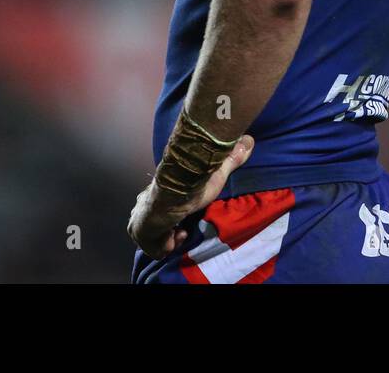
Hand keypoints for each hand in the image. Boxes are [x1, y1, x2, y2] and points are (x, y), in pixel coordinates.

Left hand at [127, 134, 254, 257]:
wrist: (175, 190)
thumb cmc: (193, 181)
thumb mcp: (216, 172)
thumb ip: (230, 160)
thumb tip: (249, 140)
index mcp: (155, 193)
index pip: (157, 211)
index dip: (173, 220)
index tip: (186, 222)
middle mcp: (143, 205)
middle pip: (152, 228)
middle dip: (170, 231)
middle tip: (184, 228)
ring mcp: (139, 219)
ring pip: (152, 240)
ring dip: (170, 239)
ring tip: (181, 231)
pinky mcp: (139, 231)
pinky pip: (152, 248)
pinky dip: (166, 247)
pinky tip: (175, 235)